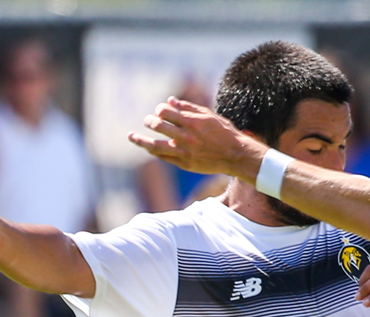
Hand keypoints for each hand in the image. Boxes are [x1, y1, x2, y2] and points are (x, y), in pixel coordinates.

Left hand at [127, 97, 261, 177]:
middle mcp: (186, 137)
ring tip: (131, 136)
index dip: (160, 110)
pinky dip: (154, 151)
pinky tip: (147, 148)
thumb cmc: (225, 133)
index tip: (162, 112)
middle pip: (158, 125)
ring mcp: (185, 152)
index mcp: (192, 122)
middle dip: (150, 121)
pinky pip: (164, 157)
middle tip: (148, 121)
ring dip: (140, 140)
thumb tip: (170, 101)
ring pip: (155, 145)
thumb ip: (190, 108)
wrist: (237, 156)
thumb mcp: (210, 116)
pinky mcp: (186, 164)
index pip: (164, 111)